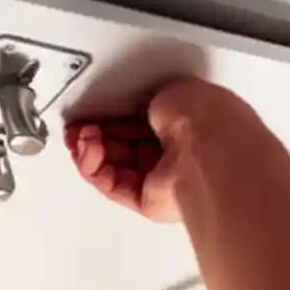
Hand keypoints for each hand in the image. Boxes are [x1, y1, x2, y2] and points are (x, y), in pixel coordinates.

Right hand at [65, 77, 254, 221]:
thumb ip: (147, 99)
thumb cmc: (206, 117)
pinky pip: (113, 186)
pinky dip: (95, 169)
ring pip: (115, 168)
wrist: (211, 148)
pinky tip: (89, 152)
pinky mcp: (150, 201)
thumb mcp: (172, 89)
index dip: (114, 116)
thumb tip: (136, 104)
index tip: (91, 112)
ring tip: (83, 137)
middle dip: (96, 135)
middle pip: (124, 146)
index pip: (142, 121)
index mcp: (188, 123)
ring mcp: (164, 178)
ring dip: (92, 151)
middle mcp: (177, 154)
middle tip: (78, 127)